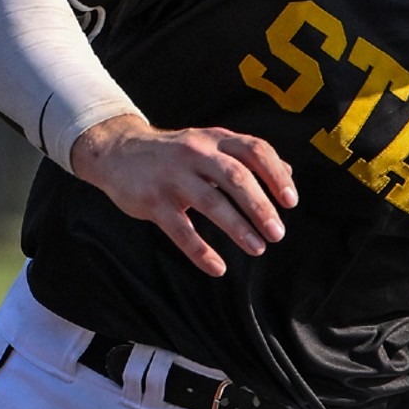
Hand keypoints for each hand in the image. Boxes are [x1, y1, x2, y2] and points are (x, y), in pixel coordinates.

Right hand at [70, 114, 297, 276]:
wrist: (118, 151)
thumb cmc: (173, 152)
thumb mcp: (209, 144)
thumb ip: (245, 157)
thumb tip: (288, 173)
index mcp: (215, 140)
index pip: (254, 150)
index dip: (276, 175)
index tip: (290, 201)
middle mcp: (196, 153)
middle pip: (236, 177)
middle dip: (260, 207)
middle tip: (277, 233)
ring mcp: (173, 177)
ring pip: (211, 202)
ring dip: (238, 228)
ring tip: (257, 248)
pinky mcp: (153, 201)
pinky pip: (181, 230)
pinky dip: (200, 251)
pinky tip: (218, 268)